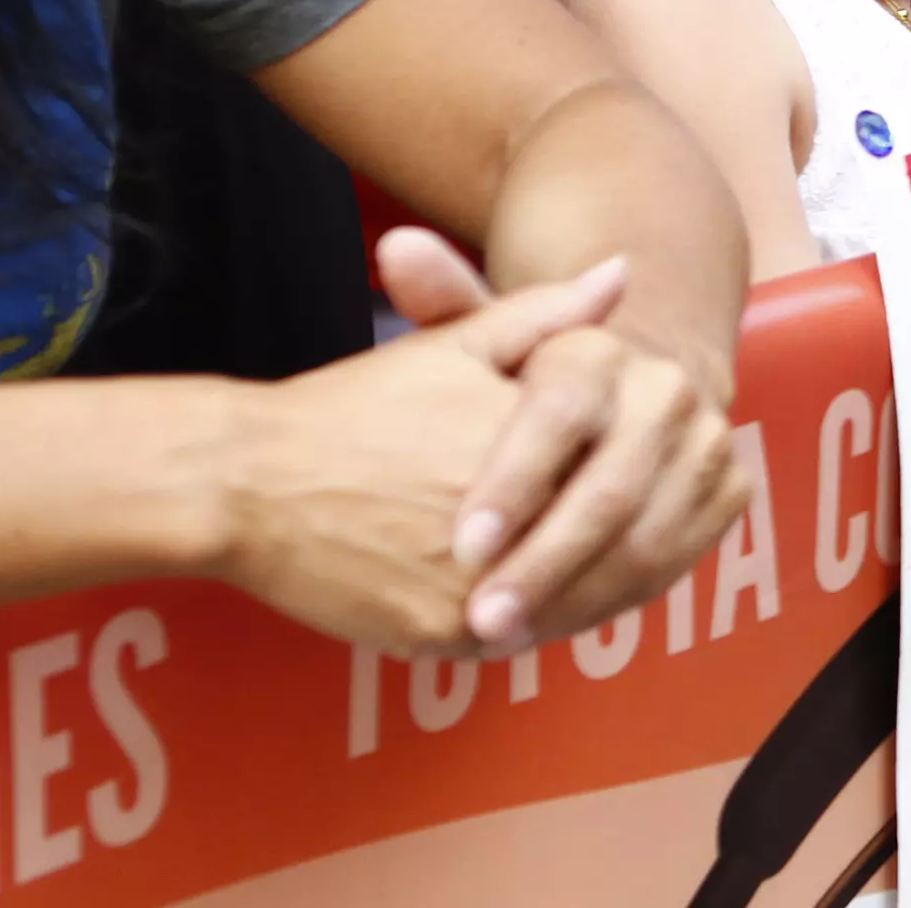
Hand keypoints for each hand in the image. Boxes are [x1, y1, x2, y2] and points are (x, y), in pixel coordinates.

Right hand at [209, 257, 631, 655]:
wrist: (247, 483)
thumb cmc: (359, 407)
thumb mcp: (455, 344)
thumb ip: (547, 315)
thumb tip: (623, 274)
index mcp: (530, 445)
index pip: (625, 472)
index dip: (652, 477)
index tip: (664, 470)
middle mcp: (510, 526)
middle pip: (608, 545)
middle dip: (638, 536)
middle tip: (661, 529)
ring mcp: (476, 589)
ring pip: (574, 600)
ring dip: (602, 586)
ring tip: (621, 568)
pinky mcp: (439, 636)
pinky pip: (520, 635)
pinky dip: (546, 619)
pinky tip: (559, 602)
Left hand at [374, 227, 749, 654]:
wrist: (620, 399)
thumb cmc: (522, 386)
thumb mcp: (474, 343)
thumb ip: (438, 300)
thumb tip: (397, 247)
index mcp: (604, 348)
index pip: (564, 413)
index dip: (515, 483)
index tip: (461, 545)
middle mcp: (670, 388)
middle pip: (613, 487)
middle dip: (544, 561)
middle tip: (479, 617)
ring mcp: (708, 440)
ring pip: (649, 534)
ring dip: (577, 596)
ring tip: (503, 637)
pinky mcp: (728, 489)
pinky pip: (677, 558)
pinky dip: (614, 600)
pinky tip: (553, 626)